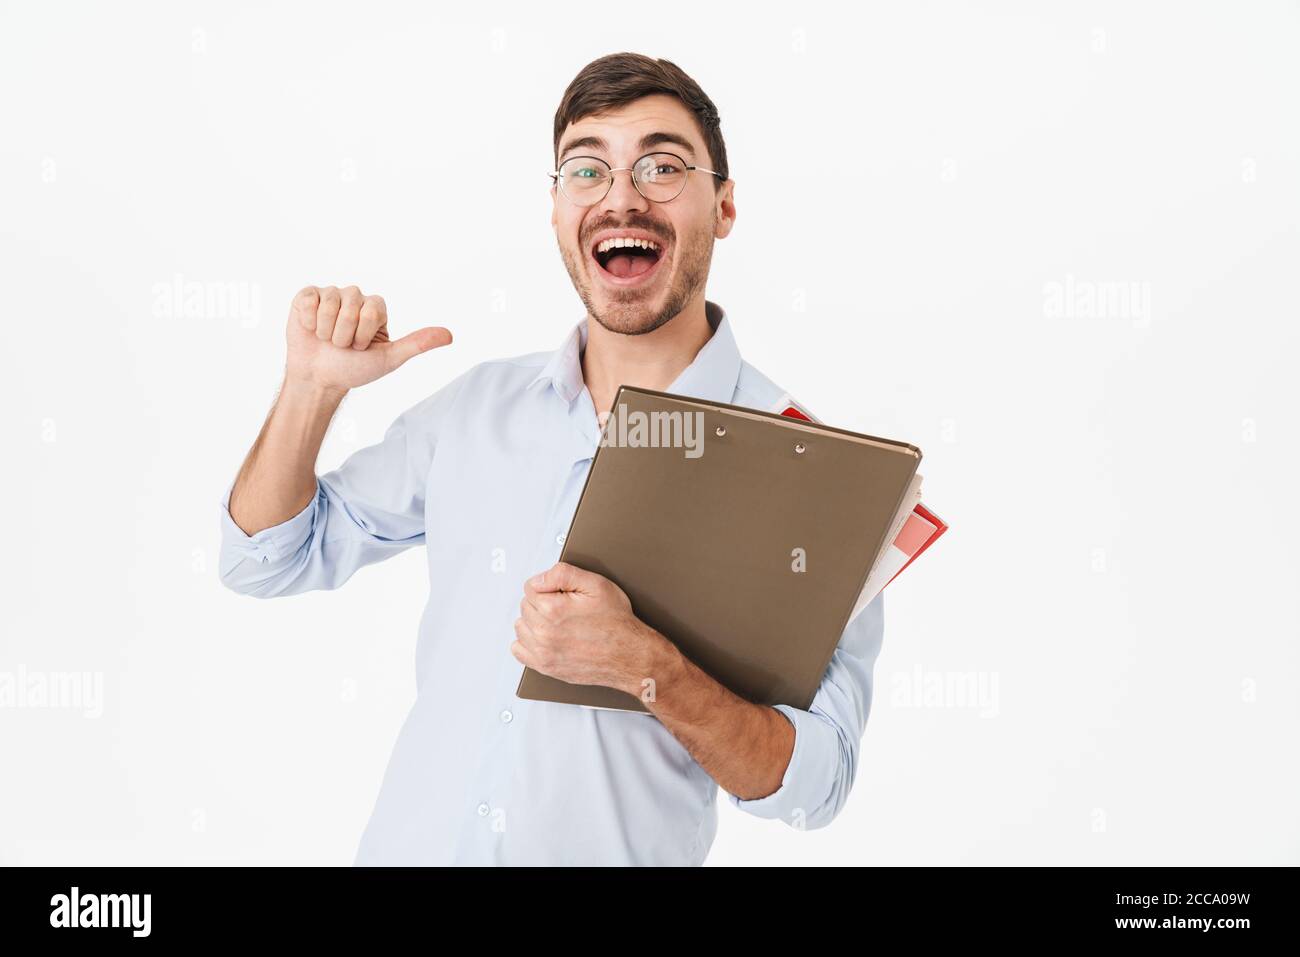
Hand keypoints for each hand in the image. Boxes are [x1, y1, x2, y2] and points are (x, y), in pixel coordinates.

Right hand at [285, 285, 451, 394]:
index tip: (360, 348)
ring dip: (325, 331)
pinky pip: (309, 299)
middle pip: (351, 306)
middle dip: (344, 335)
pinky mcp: (307, 296)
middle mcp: (355, 297)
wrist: (319, 379)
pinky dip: (308, 321)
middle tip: (342, 345)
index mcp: (376, 308)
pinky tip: (311, 330)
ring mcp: (331, 295)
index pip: (372, 311)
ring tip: (326, 340)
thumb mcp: (389, 359)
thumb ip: (418, 344)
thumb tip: (450, 336)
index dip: (363, 334)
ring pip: (330, 303)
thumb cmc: (354, 369)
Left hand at [511, 563, 673, 696]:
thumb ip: (563, 574)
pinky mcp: (545, 667)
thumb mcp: (596, 585)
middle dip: (542, 602)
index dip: (550, 587)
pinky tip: (546, 638)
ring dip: (535, 621)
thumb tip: (539, 578)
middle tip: (566, 608)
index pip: (530, 587)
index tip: (564, 594)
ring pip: (521, 626)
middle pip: (525, 606)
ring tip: (558, 622)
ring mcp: (543, 652)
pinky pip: (519, 650)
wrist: (629, 655)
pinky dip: (528, 642)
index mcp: (553, 609)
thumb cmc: (617, 623)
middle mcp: (544, 633)